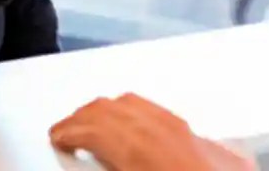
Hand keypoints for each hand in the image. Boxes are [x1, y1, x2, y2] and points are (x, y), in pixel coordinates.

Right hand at [50, 94, 255, 170]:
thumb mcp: (135, 167)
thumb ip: (112, 162)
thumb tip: (91, 156)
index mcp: (140, 147)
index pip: (92, 124)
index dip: (67, 130)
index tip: (57, 136)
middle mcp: (167, 131)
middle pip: (114, 106)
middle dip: (85, 116)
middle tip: (68, 130)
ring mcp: (193, 133)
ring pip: (140, 104)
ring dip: (112, 113)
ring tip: (97, 128)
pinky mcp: (212, 142)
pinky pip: (164, 115)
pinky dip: (140, 117)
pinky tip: (138, 132)